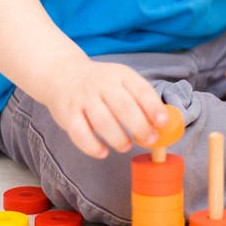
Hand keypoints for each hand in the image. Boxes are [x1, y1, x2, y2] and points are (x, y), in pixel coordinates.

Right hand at [44, 57, 167, 158]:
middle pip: (123, 106)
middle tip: (149, 140)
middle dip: (139, 126)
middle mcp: (102, 84)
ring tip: (126, 146)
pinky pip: (79, 133)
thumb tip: (163, 124)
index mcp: (121, 75)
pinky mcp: (67, 114)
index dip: (153, 107)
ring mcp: (83, 99)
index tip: (163, 122)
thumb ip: (141, 99)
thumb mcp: (122, 81)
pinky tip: (103, 152)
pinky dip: (92, 146)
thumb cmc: (102, 83)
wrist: (63, 73)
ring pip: (102, 121)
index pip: (140, 89)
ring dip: (118, 138)